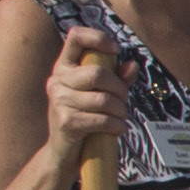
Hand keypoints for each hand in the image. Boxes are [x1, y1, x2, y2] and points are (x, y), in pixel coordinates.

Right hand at [40, 28, 128, 161]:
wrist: (65, 152)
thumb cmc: (86, 117)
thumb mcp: (101, 93)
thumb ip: (117, 78)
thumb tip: (132, 65)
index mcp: (64, 67)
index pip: (75, 37)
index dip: (98, 37)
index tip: (115, 49)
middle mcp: (57, 80)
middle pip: (98, 73)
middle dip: (120, 89)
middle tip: (123, 101)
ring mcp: (59, 101)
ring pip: (104, 99)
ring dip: (120, 110)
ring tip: (120, 117)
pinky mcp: (66, 122)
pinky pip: (102, 119)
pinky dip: (116, 125)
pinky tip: (117, 129)